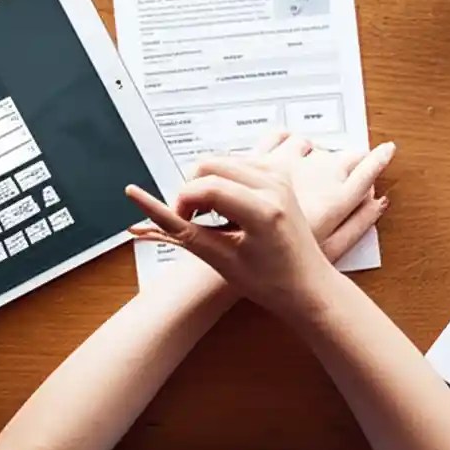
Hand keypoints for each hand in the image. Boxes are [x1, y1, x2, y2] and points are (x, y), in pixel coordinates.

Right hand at [137, 134, 391, 295]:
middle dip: (191, 190)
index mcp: (263, 210)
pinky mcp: (277, 177)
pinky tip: (225, 210)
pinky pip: (236, 164)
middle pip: (209, 164)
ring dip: (205, 185)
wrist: (308, 287)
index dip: (182, 202)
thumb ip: (179, 230)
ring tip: (211, 219)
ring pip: (220, 161)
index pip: (205, 186)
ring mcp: (278, 178)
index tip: (180, 223)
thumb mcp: (218, 258)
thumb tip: (141, 206)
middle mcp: (274, 186)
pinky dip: (221, 182)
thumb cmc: (270, 283)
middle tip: (193, 222)